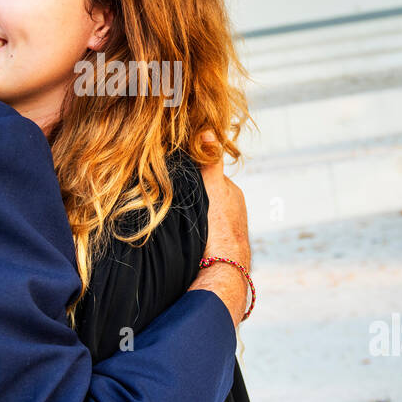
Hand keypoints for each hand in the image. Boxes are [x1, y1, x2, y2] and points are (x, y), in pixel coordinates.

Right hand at [188, 131, 251, 327]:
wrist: (223, 271)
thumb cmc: (218, 230)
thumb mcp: (211, 190)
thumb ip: (209, 162)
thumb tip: (209, 130)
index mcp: (232, 194)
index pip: (207, 175)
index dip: (190, 174)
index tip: (172, 174)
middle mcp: (233, 210)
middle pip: (206, 195)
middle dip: (191, 195)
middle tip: (168, 196)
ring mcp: (227, 230)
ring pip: (204, 214)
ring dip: (190, 214)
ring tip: (172, 218)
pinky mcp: (219, 248)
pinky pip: (203, 232)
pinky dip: (193, 231)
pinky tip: (181, 237)